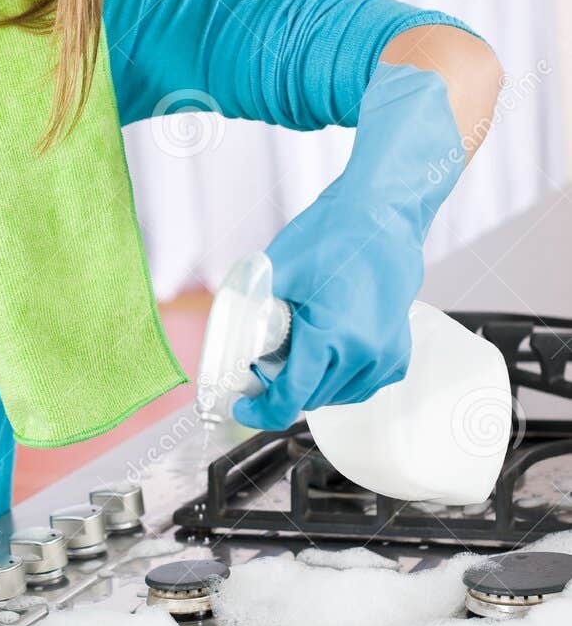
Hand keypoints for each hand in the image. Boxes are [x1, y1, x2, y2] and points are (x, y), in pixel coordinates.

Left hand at [232, 62, 462, 430]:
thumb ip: (250, 311)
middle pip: (310, 399)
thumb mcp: (275, 271)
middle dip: (281, 388)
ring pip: (335, 396)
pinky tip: (324, 351)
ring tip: (297, 346)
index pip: (290, 399)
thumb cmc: (334, 234)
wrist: (384, 215)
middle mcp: (364, 353)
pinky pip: (359, 385)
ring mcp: (385, 356)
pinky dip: (337, 378)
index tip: (243, 404)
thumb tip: (228, 341)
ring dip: (310, 383)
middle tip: (263, 362)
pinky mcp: (397, 353)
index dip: (260, 409)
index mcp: (331, 337)